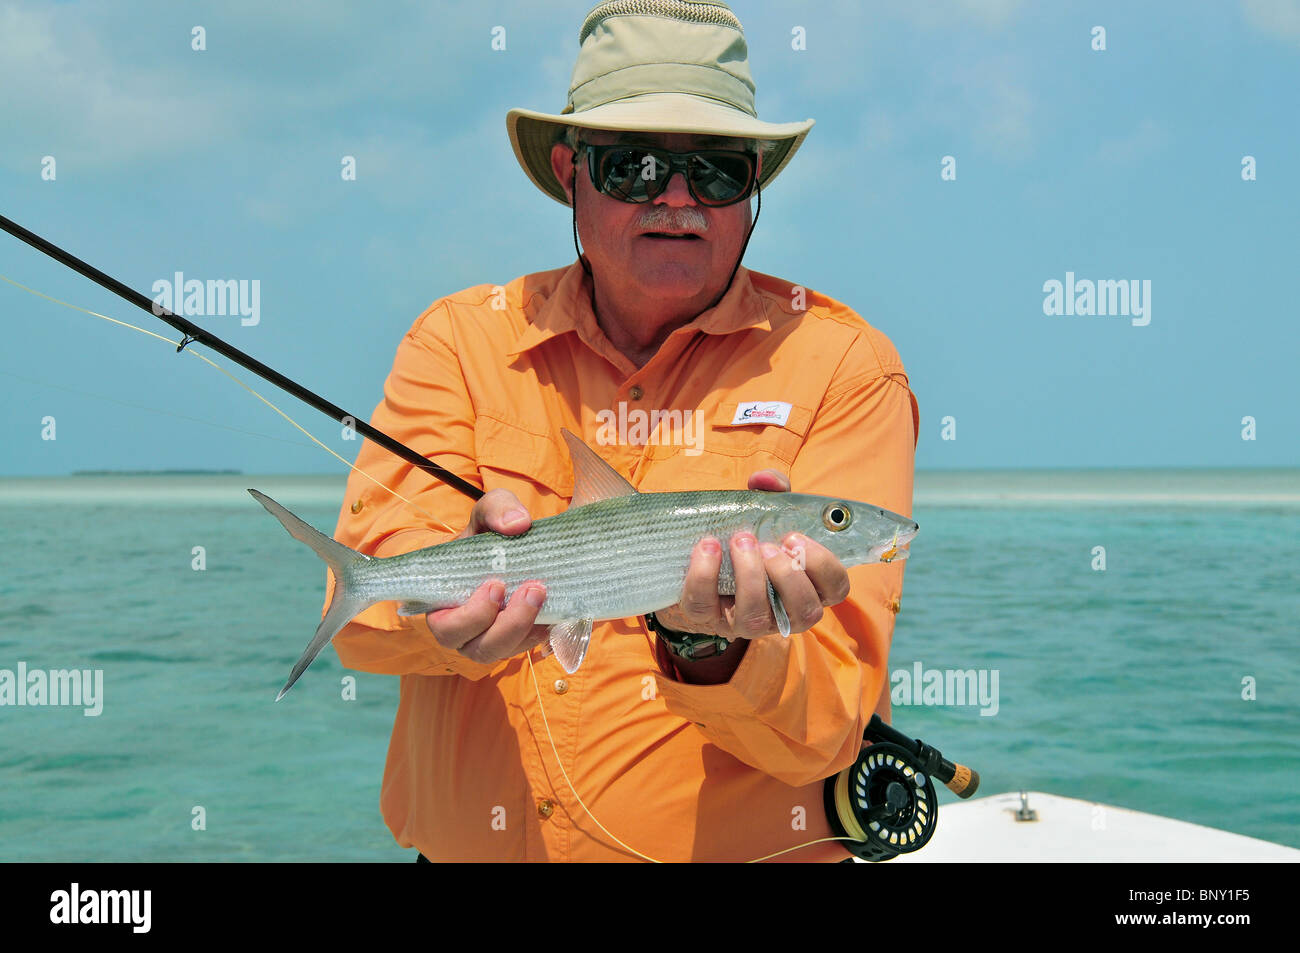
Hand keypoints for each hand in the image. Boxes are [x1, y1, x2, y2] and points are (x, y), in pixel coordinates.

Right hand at [425, 489, 550, 664]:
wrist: (515, 547)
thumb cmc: (488, 533)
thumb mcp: (489, 511)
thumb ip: (496, 509)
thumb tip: (518, 524)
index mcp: (444, 604)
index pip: (445, 627)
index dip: (470, 617)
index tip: (497, 585)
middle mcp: (465, 631)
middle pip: (478, 649)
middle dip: (506, 624)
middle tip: (531, 590)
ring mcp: (492, 639)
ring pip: (504, 652)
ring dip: (525, 627)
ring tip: (542, 593)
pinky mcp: (519, 640)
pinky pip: (530, 648)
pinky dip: (544, 631)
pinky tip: (555, 608)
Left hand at [652, 469, 851, 640]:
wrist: (705, 558)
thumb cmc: (751, 537)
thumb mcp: (768, 512)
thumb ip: (773, 490)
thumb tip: (765, 479)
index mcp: (808, 587)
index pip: (836, 590)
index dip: (822, 566)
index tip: (794, 538)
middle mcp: (784, 613)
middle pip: (805, 612)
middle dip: (788, 576)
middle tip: (768, 545)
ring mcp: (747, 622)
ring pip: (757, 618)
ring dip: (750, 576)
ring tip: (741, 542)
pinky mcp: (707, 619)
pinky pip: (703, 608)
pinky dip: (704, 575)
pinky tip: (708, 547)